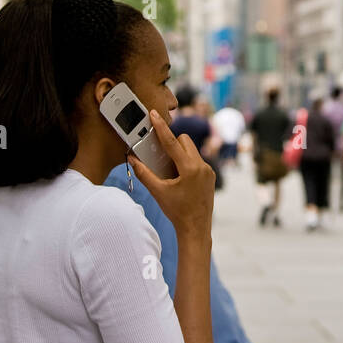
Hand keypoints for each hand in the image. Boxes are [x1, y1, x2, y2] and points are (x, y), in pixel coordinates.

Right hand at [129, 111, 214, 241]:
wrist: (196, 228)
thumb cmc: (177, 212)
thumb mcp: (158, 192)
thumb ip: (145, 174)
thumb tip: (132, 159)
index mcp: (190, 168)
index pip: (172, 142)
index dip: (161, 127)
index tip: (154, 114)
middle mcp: (202, 166)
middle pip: (184, 141)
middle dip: (172, 143)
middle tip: (160, 155)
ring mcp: (208, 170)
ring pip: (191, 150)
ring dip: (179, 154)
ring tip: (170, 171)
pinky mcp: (210, 175)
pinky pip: (196, 161)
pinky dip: (186, 163)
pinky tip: (179, 178)